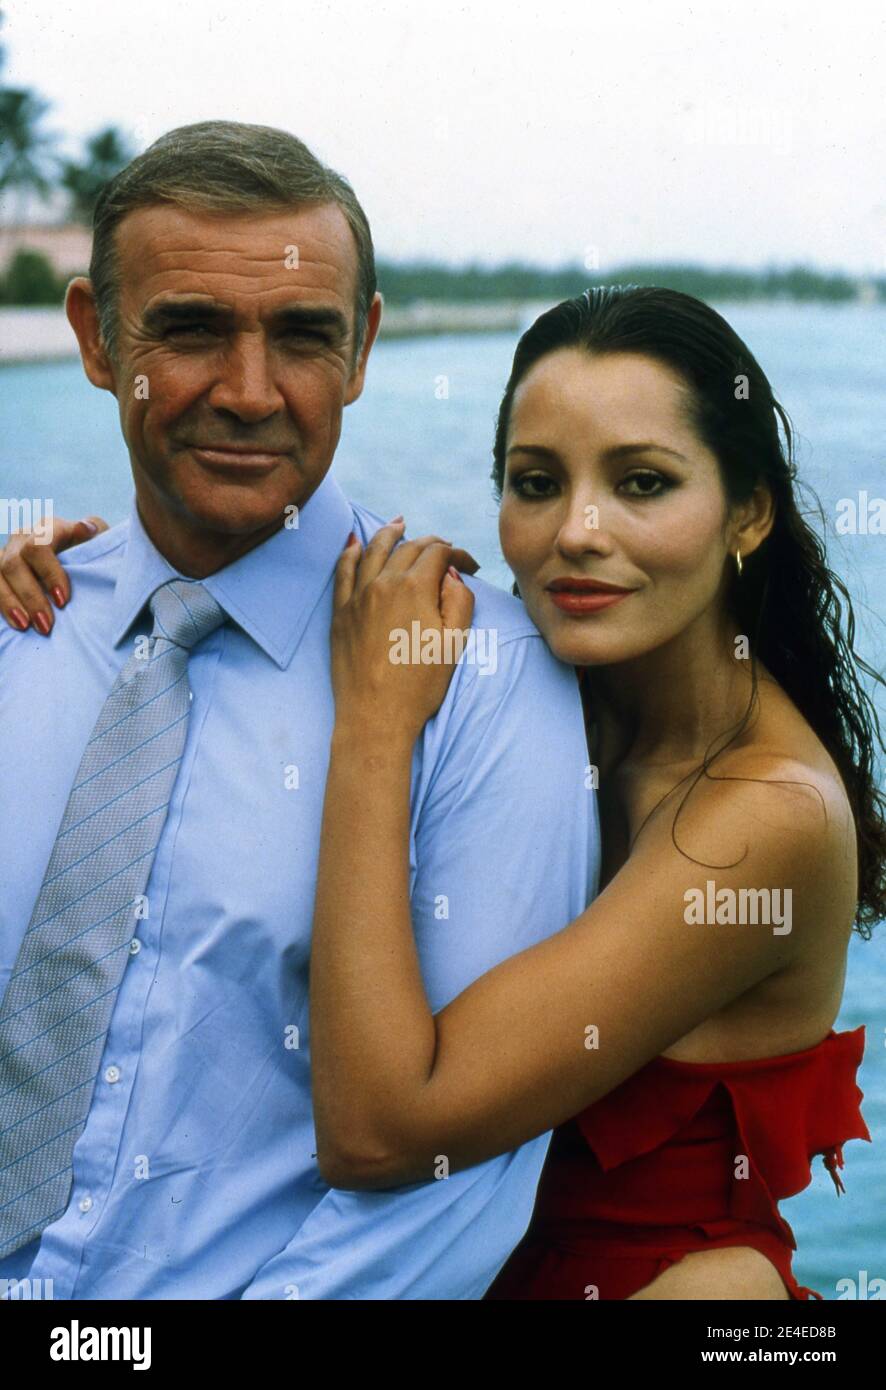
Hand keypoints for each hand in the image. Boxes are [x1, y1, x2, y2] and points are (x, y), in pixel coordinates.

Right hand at [0, 515, 107, 634]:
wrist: (78, 561)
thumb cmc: (91, 554)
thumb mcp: (99, 543)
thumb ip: (96, 535)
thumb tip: (87, 528)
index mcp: (47, 528)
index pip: (38, 546)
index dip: (48, 574)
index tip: (63, 601)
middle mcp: (21, 538)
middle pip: (14, 564)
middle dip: (30, 596)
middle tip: (46, 624)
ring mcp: (6, 553)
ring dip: (9, 602)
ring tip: (25, 626)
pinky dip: (1, 605)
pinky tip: (13, 623)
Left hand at [331, 519, 477, 744]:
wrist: (375, 716)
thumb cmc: (419, 686)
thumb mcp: (454, 643)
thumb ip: (459, 600)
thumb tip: (451, 575)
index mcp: (415, 588)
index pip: (439, 553)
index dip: (459, 554)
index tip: (472, 566)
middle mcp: (383, 583)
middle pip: (408, 548)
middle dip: (431, 544)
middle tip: (444, 550)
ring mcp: (358, 597)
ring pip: (373, 551)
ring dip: (389, 534)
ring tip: (399, 523)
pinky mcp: (341, 613)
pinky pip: (343, 572)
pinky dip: (350, 553)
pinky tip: (355, 543)